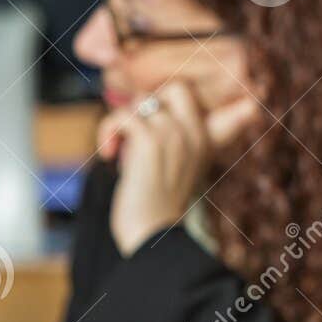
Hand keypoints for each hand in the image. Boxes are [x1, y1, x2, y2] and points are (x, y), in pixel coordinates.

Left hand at [103, 83, 258, 254]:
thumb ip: (175, 138)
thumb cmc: (158, 204)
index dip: (186, 96)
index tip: (176, 111)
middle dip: (149, 102)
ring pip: (141, 102)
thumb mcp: (178, 167)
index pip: (214, 101)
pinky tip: (108, 154)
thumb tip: (147, 107)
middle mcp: (196, 133)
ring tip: (117, 148)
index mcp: (206, 140)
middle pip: (177, 87)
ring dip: (121, 122)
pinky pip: (122, 117)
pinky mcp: (150, 142)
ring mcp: (175, 136)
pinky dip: (107, 133)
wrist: (153, 234)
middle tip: (137, 129)